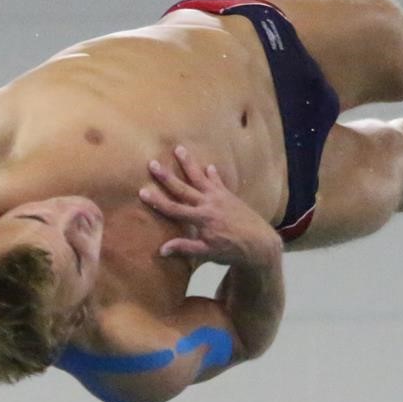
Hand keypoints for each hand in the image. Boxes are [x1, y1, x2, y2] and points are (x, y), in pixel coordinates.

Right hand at [140, 145, 281, 264]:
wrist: (260, 243)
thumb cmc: (232, 251)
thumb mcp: (207, 253)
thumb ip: (185, 248)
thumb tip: (162, 250)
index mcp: (201, 218)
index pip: (174, 209)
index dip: (157, 201)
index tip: (143, 191)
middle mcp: (208, 204)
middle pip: (183, 188)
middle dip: (167, 177)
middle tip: (153, 163)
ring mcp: (220, 197)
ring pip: (200, 178)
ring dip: (189, 164)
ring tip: (179, 148)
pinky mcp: (230, 196)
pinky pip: (219, 182)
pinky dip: (214, 175)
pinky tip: (209, 167)